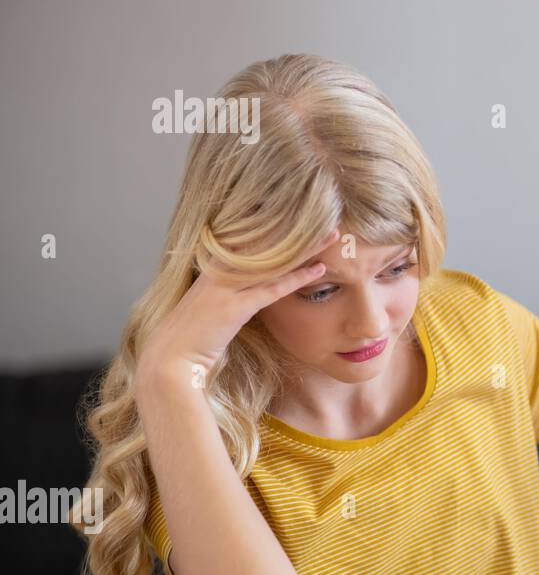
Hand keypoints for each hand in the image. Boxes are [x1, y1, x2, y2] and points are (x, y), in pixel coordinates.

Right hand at [139, 228, 340, 382]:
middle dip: (298, 229)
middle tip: (328, 217)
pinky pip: (272, 289)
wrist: (169, 360)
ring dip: (307, 248)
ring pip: (274, 261)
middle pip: (267, 243)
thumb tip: (245, 284)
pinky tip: (320, 269)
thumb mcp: (208, 304)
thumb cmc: (190, 336)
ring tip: (334, 235)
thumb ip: (225, 289)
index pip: (251, 239)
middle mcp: (218, 271)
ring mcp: (225, 288)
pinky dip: (298, 278)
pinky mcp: (234, 308)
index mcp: (212, 266)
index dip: (280, 226)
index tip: (305, 214)